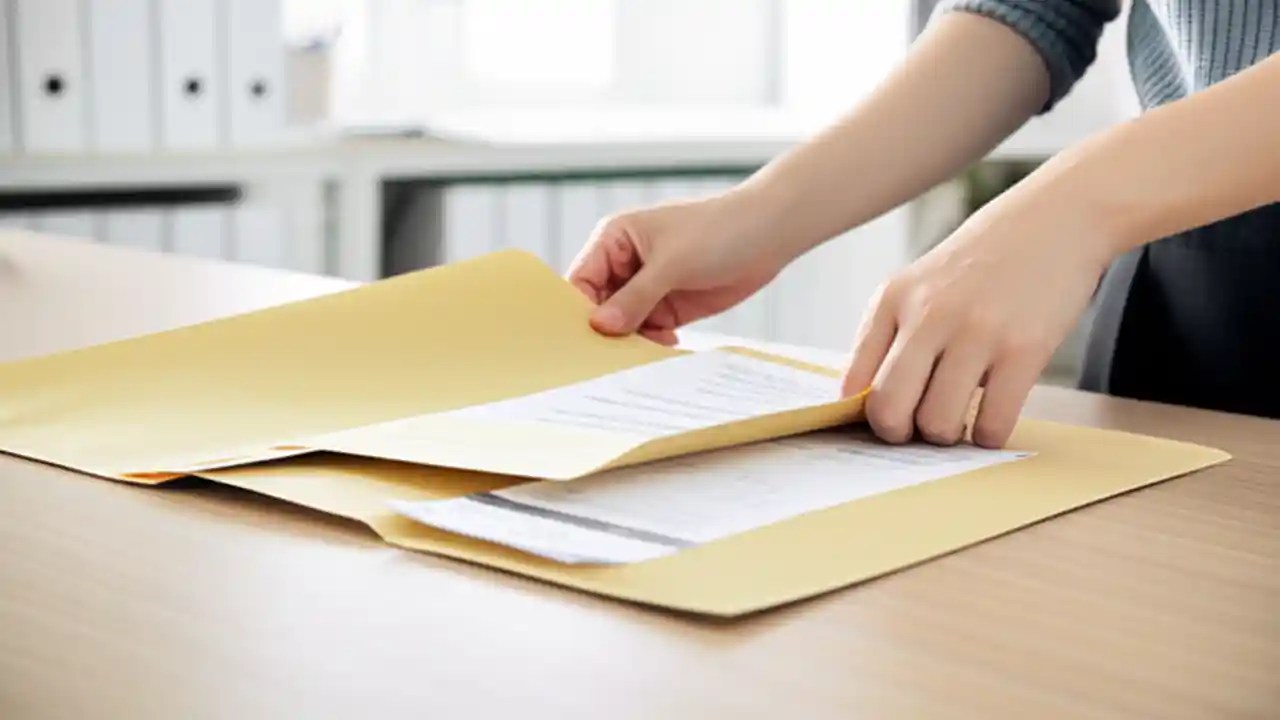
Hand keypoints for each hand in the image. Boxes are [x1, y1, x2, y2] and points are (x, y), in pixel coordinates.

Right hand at [566, 191, 788, 344]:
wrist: (769, 234)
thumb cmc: (718, 230)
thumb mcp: (671, 264)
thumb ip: (635, 297)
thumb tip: (600, 326)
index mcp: (614, 240)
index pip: (581, 280)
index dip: (578, 310)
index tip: (581, 342)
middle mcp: (626, 264)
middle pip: (599, 307)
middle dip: (605, 332)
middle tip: (609, 359)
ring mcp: (648, 287)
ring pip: (624, 324)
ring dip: (630, 342)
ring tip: (639, 356)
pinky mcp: (670, 306)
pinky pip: (649, 332)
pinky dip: (652, 344)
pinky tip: (665, 347)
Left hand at [840, 190, 1113, 447]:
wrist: (1057, 219)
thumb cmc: (982, 264)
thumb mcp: (920, 284)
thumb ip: (892, 335)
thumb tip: (868, 406)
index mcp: (892, 299)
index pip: (853, 381)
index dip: (865, 414)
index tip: (887, 418)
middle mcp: (927, 314)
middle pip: (888, 410)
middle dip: (900, 434)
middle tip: (919, 429)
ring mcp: (976, 332)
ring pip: (938, 424)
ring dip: (947, 436)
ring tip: (959, 418)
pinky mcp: (1024, 349)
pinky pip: (992, 424)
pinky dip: (987, 436)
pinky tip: (991, 420)